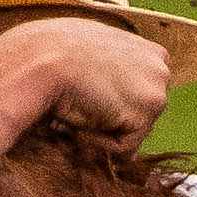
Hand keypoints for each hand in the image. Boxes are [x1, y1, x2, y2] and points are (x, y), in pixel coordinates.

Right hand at [0, 17, 171, 154]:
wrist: (37, 60)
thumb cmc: (47, 55)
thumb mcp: (84, 52)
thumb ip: (106, 69)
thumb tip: (104, 99)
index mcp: (143, 50)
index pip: (138, 95)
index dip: (111, 104)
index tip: (86, 93)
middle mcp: (159, 64)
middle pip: (141, 116)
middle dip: (111, 117)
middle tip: (81, 97)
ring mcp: (158, 86)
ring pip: (132, 131)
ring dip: (103, 127)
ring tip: (81, 102)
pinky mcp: (149, 109)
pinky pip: (124, 147)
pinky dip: (100, 140)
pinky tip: (84, 116)